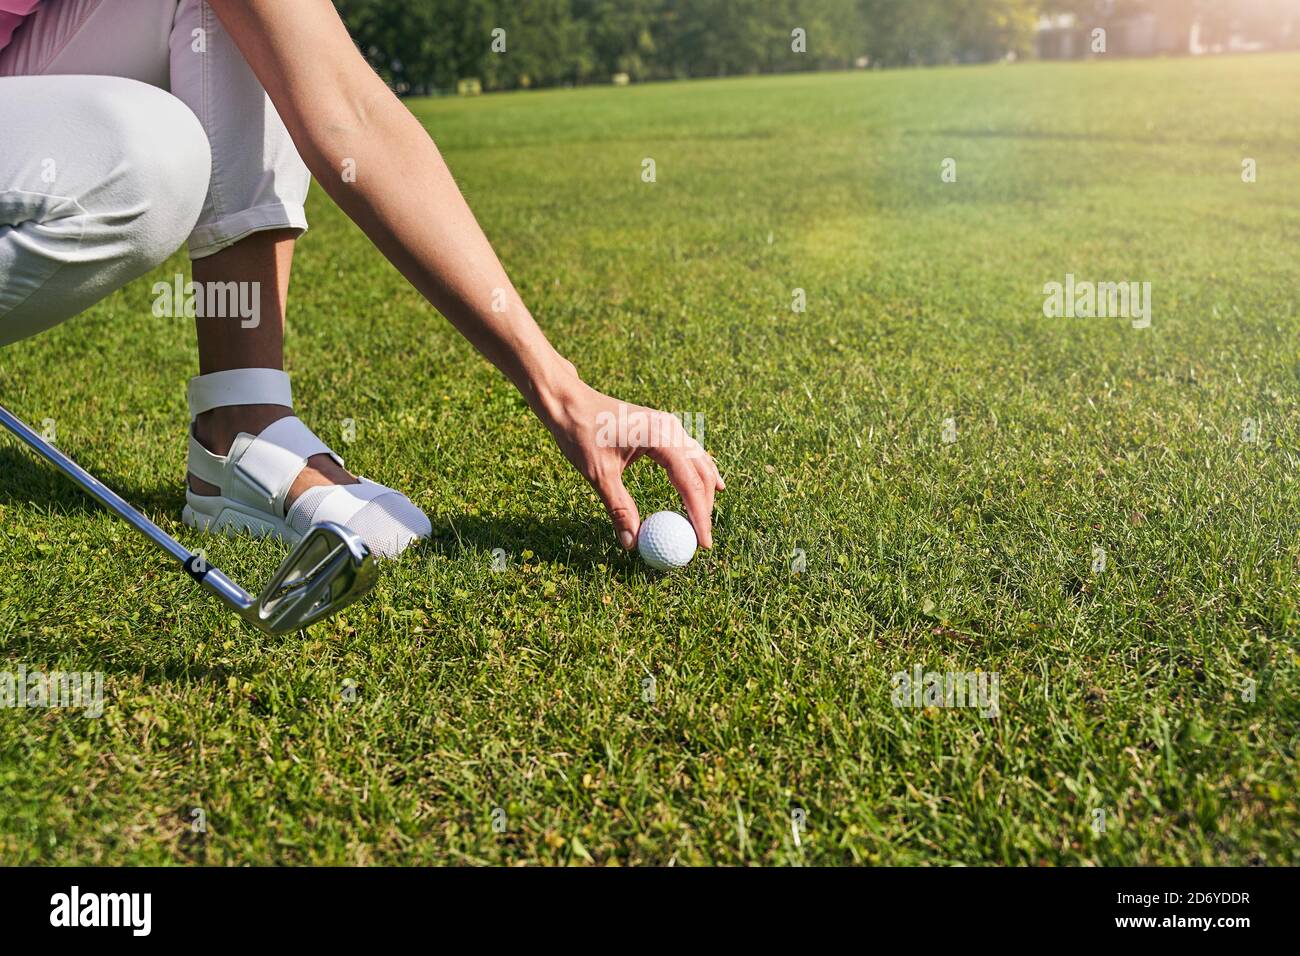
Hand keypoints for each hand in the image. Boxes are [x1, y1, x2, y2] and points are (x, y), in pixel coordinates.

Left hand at [538, 378, 723, 550]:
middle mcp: (671, 428)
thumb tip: (631, 543)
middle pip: (701, 472)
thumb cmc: (581, 433)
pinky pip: (689, 453)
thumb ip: (618, 508)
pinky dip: (698, 473)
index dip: (699, 515)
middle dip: (705, 506)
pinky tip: (708, 484)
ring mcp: (669, 425)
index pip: (690, 482)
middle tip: (702, 539)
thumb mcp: (599, 474)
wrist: (569, 402)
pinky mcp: (662, 427)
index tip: (702, 542)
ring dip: (704, 490)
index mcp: (660, 437)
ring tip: (706, 518)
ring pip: (699, 461)